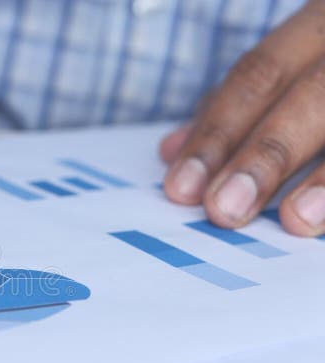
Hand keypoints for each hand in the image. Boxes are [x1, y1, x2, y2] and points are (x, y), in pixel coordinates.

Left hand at [161, 2, 324, 236]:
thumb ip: (242, 105)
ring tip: (296, 222)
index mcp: (322, 22)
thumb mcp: (298, 66)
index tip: (180, 187)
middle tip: (222, 211)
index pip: (258, 74)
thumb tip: (171, 151)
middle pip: (312, 94)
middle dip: (264, 154)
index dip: (217, 131)